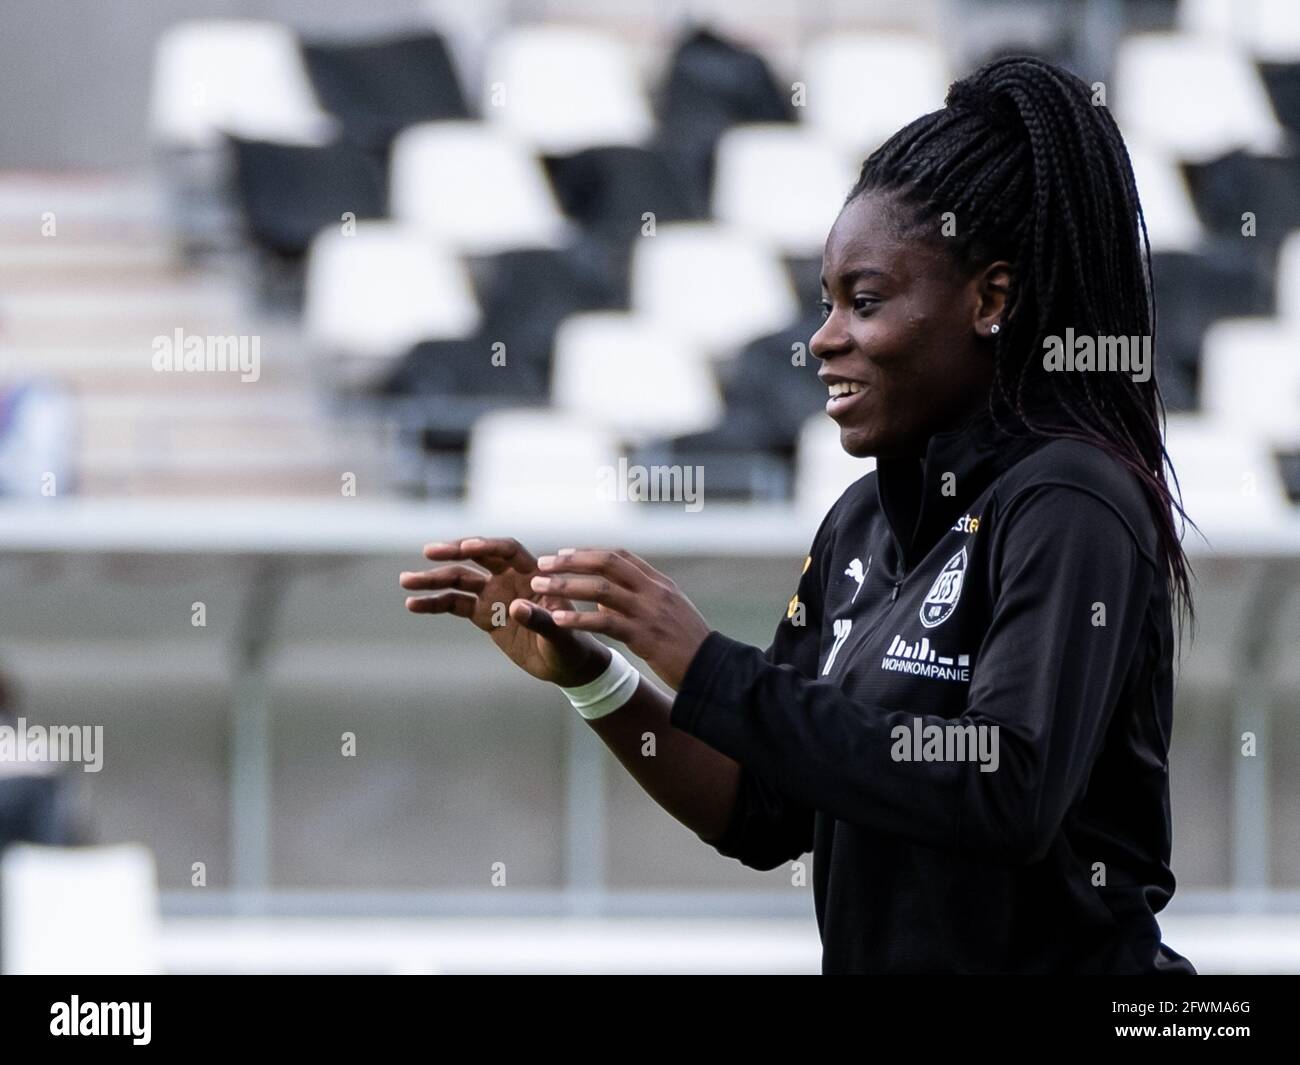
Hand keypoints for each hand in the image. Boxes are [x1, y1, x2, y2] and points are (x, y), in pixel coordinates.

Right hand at [401, 537, 610, 687]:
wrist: (566, 664)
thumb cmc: (571, 645)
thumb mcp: (561, 636)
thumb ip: (541, 620)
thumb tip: (515, 607)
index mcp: (534, 574)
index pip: (508, 551)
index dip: (488, 547)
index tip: (468, 548)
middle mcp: (511, 579)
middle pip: (477, 558)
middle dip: (453, 553)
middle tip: (428, 552)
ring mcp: (494, 595)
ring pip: (460, 581)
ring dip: (434, 580)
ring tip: (406, 581)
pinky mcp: (484, 615)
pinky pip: (455, 605)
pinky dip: (435, 604)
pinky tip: (413, 604)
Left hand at [528, 548, 711, 690]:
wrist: (712, 670)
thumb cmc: (687, 645)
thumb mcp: (667, 614)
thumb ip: (637, 601)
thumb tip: (601, 597)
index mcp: (660, 583)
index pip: (620, 556)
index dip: (588, 552)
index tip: (563, 553)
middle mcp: (655, 591)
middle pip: (606, 563)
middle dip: (570, 561)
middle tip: (541, 563)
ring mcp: (650, 612)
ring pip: (601, 590)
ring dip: (566, 586)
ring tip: (539, 588)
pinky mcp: (645, 636)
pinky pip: (605, 622)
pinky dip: (579, 618)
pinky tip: (558, 620)